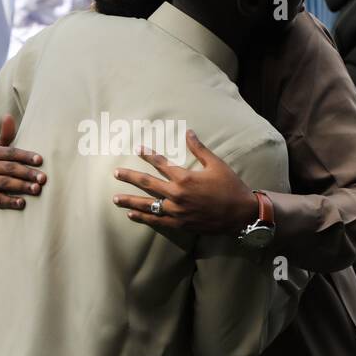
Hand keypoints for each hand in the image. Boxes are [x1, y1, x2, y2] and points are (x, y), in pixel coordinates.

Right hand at [0, 115, 45, 211]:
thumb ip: (4, 135)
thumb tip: (9, 116)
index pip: (10, 153)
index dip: (25, 156)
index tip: (40, 160)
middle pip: (9, 168)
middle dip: (27, 173)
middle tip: (43, 178)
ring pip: (4, 183)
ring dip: (22, 187)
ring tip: (37, 189)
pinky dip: (10, 201)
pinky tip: (22, 203)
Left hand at [113, 130, 257, 232]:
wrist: (240, 214)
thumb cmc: (230, 187)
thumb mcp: (217, 164)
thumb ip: (199, 149)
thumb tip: (189, 132)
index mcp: (185, 178)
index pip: (161, 164)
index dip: (148, 155)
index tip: (138, 149)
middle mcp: (177, 195)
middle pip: (147, 184)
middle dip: (130, 177)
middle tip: (116, 173)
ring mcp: (177, 211)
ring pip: (148, 205)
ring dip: (130, 201)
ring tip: (115, 199)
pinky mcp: (180, 224)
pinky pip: (157, 220)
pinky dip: (143, 218)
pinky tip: (132, 215)